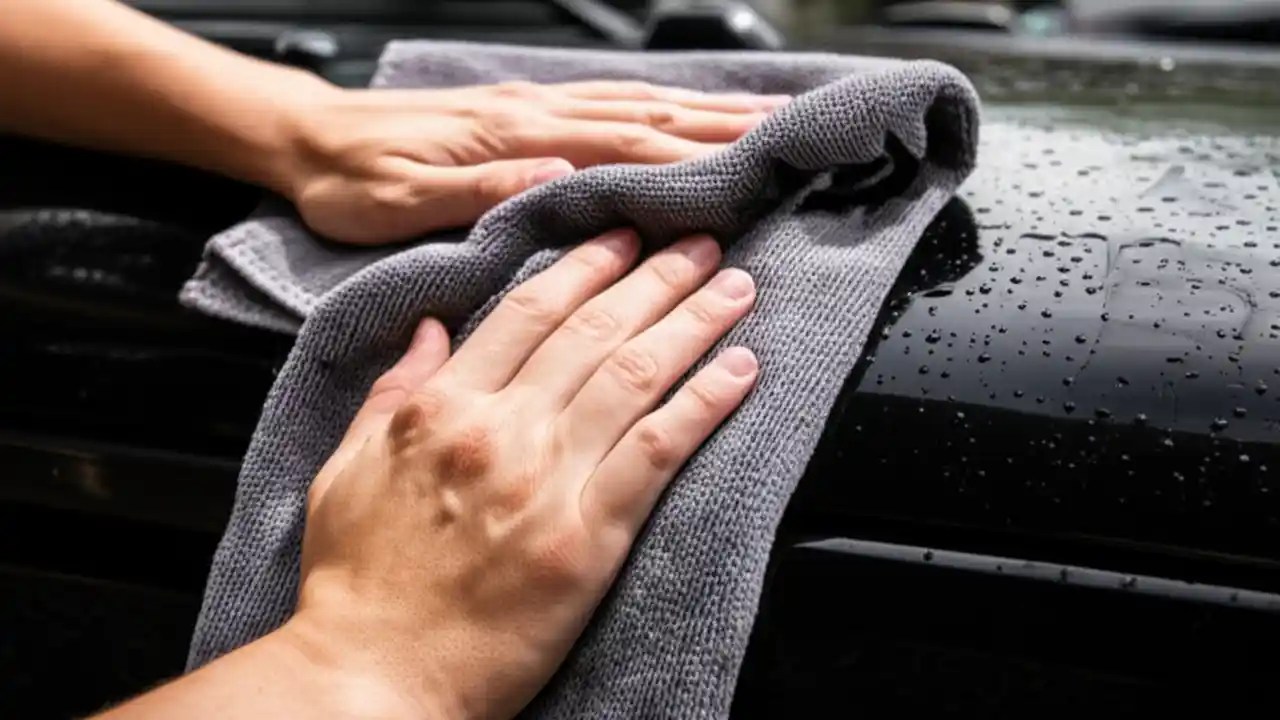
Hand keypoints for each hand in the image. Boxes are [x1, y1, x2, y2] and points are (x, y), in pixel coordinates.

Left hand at [281, 82, 787, 243]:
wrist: (309, 139)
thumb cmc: (353, 180)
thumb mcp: (405, 199)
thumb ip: (482, 188)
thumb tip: (558, 178)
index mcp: (516, 136)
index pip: (623, 143)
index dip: (691, 152)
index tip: (751, 159)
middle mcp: (535, 112)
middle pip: (646, 114)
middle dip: (720, 122)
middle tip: (785, 131)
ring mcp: (532, 106)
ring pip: (633, 101)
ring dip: (699, 107)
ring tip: (758, 113)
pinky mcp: (521, 110)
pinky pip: (604, 101)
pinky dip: (654, 103)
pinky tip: (677, 109)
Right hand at [283, 229, 757, 717]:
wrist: (373, 675)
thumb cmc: (357, 583)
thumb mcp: (347, 469)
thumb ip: (394, 392)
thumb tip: (433, 331)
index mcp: (442, 409)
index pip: (528, 314)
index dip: (585, 268)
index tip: (621, 238)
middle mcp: (502, 430)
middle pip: (595, 332)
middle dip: (656, 277)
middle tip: (699, 242)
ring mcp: (550, 481)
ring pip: (636, 375)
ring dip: (694, 321)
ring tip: (732, 287)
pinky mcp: (590, 537)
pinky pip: (660, 450)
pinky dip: (705, 402)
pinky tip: (739, 369)